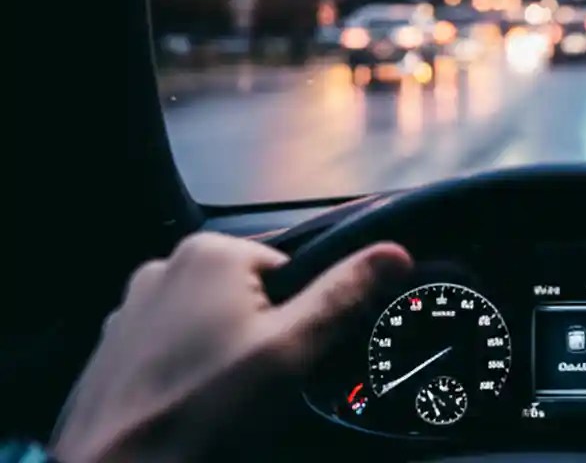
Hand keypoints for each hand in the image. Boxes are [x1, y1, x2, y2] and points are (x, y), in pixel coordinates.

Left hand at [50, 232, 411, 462]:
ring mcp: (131, 308)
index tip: (289, 361)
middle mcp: (165, 265)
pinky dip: (187, 373)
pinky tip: (190, 406)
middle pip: (250, 297)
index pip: (290, 272)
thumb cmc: (206, 409)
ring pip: (210, 325)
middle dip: (261, 338)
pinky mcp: (113, 348)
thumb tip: (395, 251)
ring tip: (221, 404)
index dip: (300, 319)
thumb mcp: (292, 351)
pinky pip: (173, 349)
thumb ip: (344, 296)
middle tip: (257, 388)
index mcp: (211, 251)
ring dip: (223, 357)